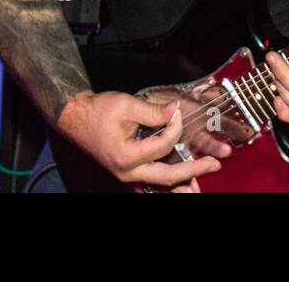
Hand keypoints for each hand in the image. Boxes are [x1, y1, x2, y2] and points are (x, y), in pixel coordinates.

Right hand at [56, 91, 222, 191]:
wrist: (75, 118)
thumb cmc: (97, 111)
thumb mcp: (126, 105)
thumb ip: (154, 111)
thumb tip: (176, 112)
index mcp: (127, 156)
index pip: (163, 145)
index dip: (174, 127)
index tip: (176, 112)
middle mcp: (127, 171)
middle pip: (167, 176)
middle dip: (192, 170)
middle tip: (213, 165)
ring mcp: (127, 175)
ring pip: (160, 183)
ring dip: (182, 181)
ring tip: (201, 181)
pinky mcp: (128, 172)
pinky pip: (152, 180)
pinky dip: (168, 181)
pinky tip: (182, 181)